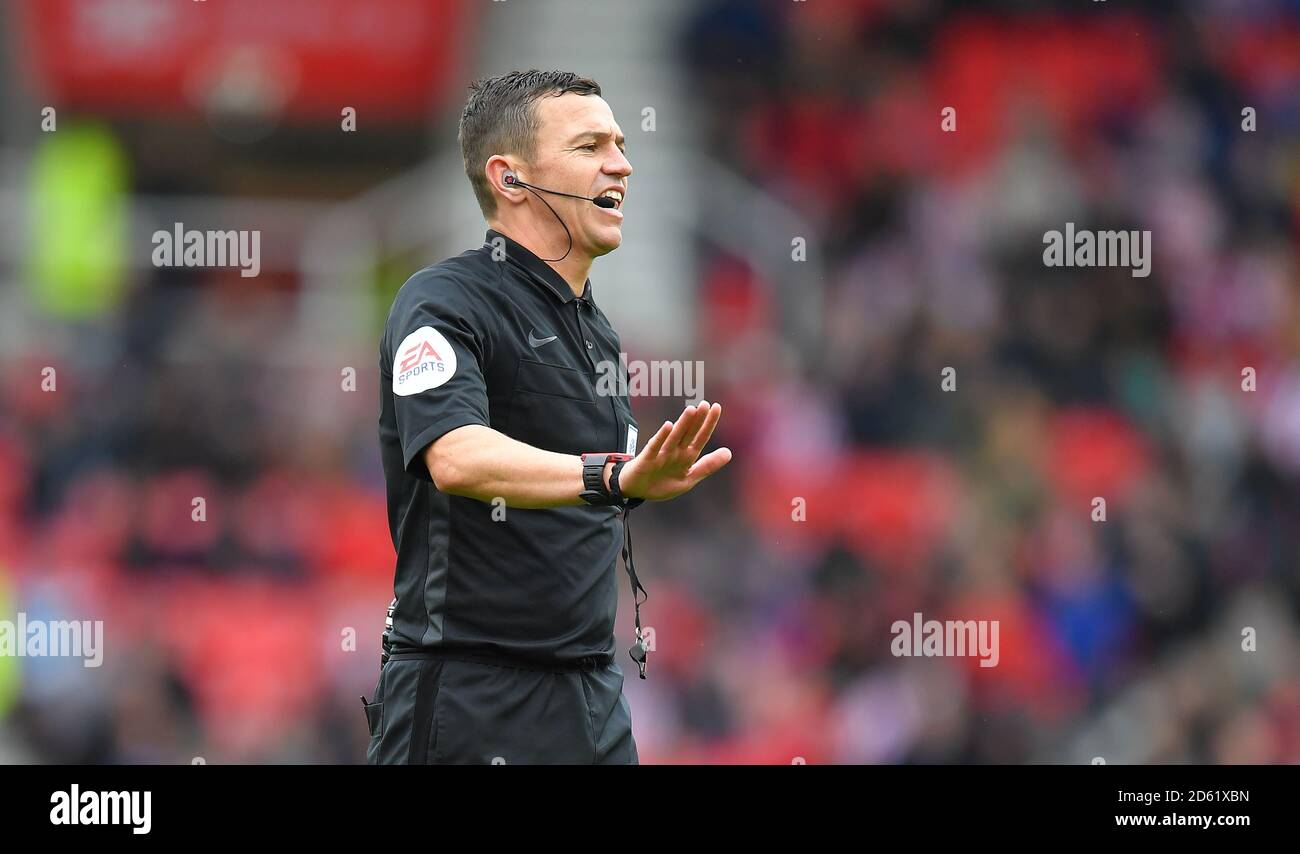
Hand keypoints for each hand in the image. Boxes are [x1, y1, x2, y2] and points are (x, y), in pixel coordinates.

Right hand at [617, 400, 731, 500]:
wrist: (636, 490)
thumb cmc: (662, 483)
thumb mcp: (689, 478)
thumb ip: (708, 466)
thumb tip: (729, 452)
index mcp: (687, 456)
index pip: (700, 437)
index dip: (709, 423)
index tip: (716, 407)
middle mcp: (675, 451)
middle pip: (688, 433)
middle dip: (697, 420)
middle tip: (705, 404)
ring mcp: (661, 454)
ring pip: (675, 437)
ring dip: (683, 424)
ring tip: (691, 410)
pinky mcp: (648, 459)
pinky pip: (655, 446)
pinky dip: (662, 437)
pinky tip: (668, 426)